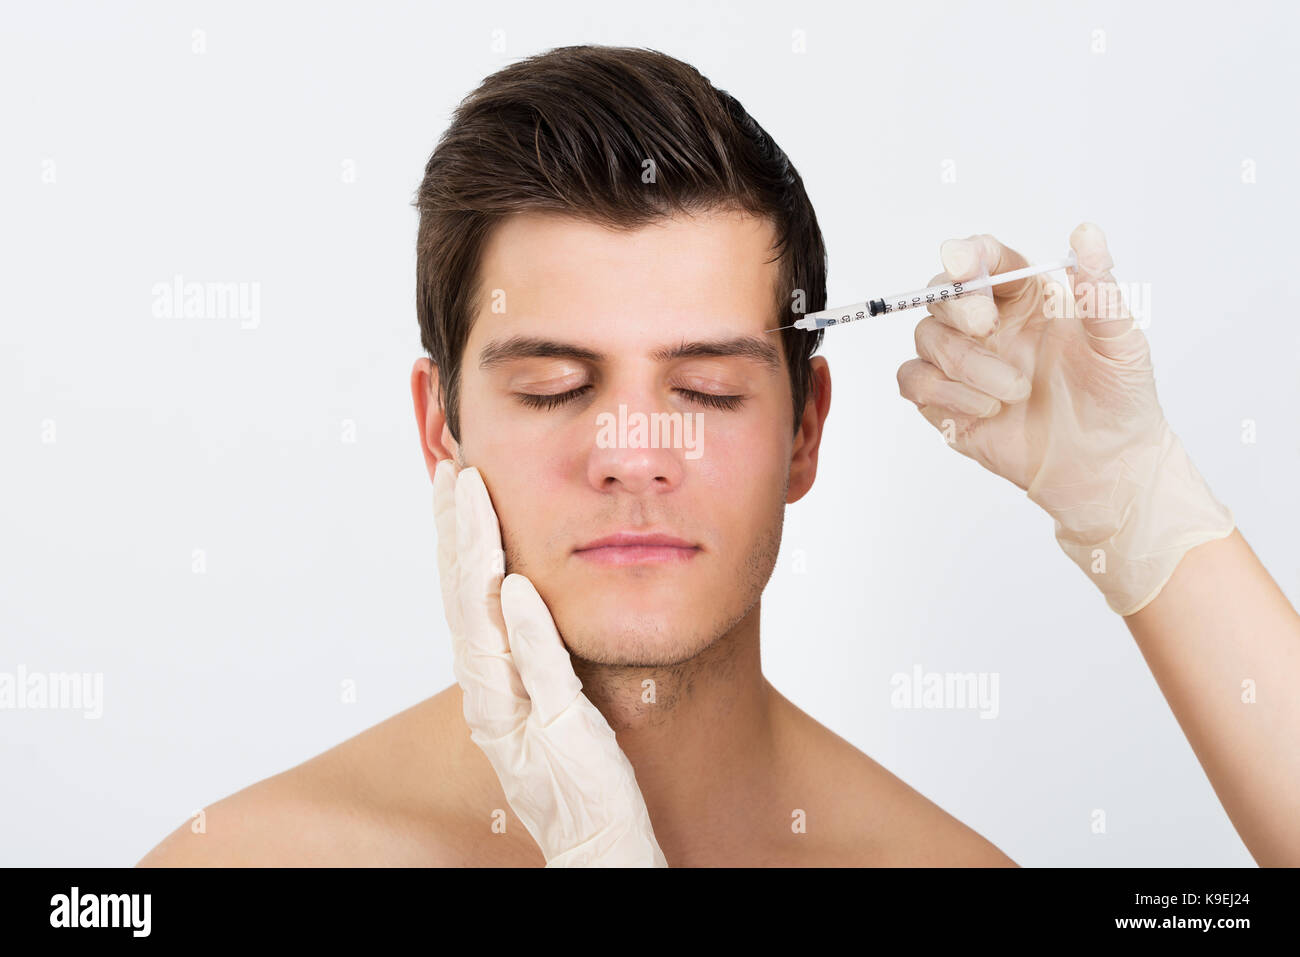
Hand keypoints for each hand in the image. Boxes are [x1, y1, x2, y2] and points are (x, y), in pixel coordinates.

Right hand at [432, 459, 667, 866]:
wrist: (597, 840)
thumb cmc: (579, 770)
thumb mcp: (553, 696)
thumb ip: (536, 647)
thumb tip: (527, 588)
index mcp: (491, 680)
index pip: (467, 595)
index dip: (458, 537)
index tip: (455, 480)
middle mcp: (491, 694)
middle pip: (463, 599)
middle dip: (456, 532)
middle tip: (453, 470)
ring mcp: (518, 714)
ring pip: (483, 626)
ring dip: (476, 560)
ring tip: (472, 502)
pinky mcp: (557, 734)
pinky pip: (536, 675)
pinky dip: (524, 630)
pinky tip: (517, 586)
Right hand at [897, 223, 1232, 614]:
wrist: (1102, 467)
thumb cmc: (1117, 400)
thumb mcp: (1120, 341)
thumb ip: (1099, 289)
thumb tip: (1088, 234)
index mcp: (1028, 298)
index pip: (985, 259)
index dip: (968, 254)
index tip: (966, 265)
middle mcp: (990, 325)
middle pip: (942, 293)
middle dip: (958, 308)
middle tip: (986, 328)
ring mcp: (964, 363)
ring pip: (927, 338)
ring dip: (966, 365)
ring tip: (1014, 392)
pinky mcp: (946, 401)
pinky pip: (914, 381)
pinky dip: (944, 393)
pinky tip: (985, 409)